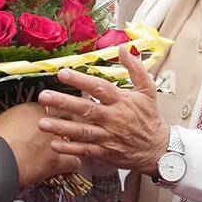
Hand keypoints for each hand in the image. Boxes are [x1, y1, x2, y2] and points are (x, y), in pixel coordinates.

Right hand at [0, 101, 81, 187]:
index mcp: (29, 109)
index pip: (45, 109)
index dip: (45, 117)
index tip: (41, 123)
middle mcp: (46, 122)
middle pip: (64, 120)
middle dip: (62, 127)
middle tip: (56, 135)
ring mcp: (54, 141)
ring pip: (73, 139)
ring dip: (71, 145)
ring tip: (67, 150)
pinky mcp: (57, 161)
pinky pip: (74, 162)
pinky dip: (72, 165)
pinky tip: (68, 167)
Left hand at [35, 47, 167, 175]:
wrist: (158, 149)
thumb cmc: (149, 118)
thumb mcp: (148, 90)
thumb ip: (135, 68)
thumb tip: (124, 48)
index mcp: (122, 101)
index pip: (99, 88)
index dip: (81, 80)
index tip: (63, 73)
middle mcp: (114, 118)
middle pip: (86, 109)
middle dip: (63, 103)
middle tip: (44, 97)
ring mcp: (108, 137)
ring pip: (82, 131)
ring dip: (62, 127)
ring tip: (42, 122)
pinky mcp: (105, 152)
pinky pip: (85, 150)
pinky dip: (69, 148)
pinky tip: (54, 144)